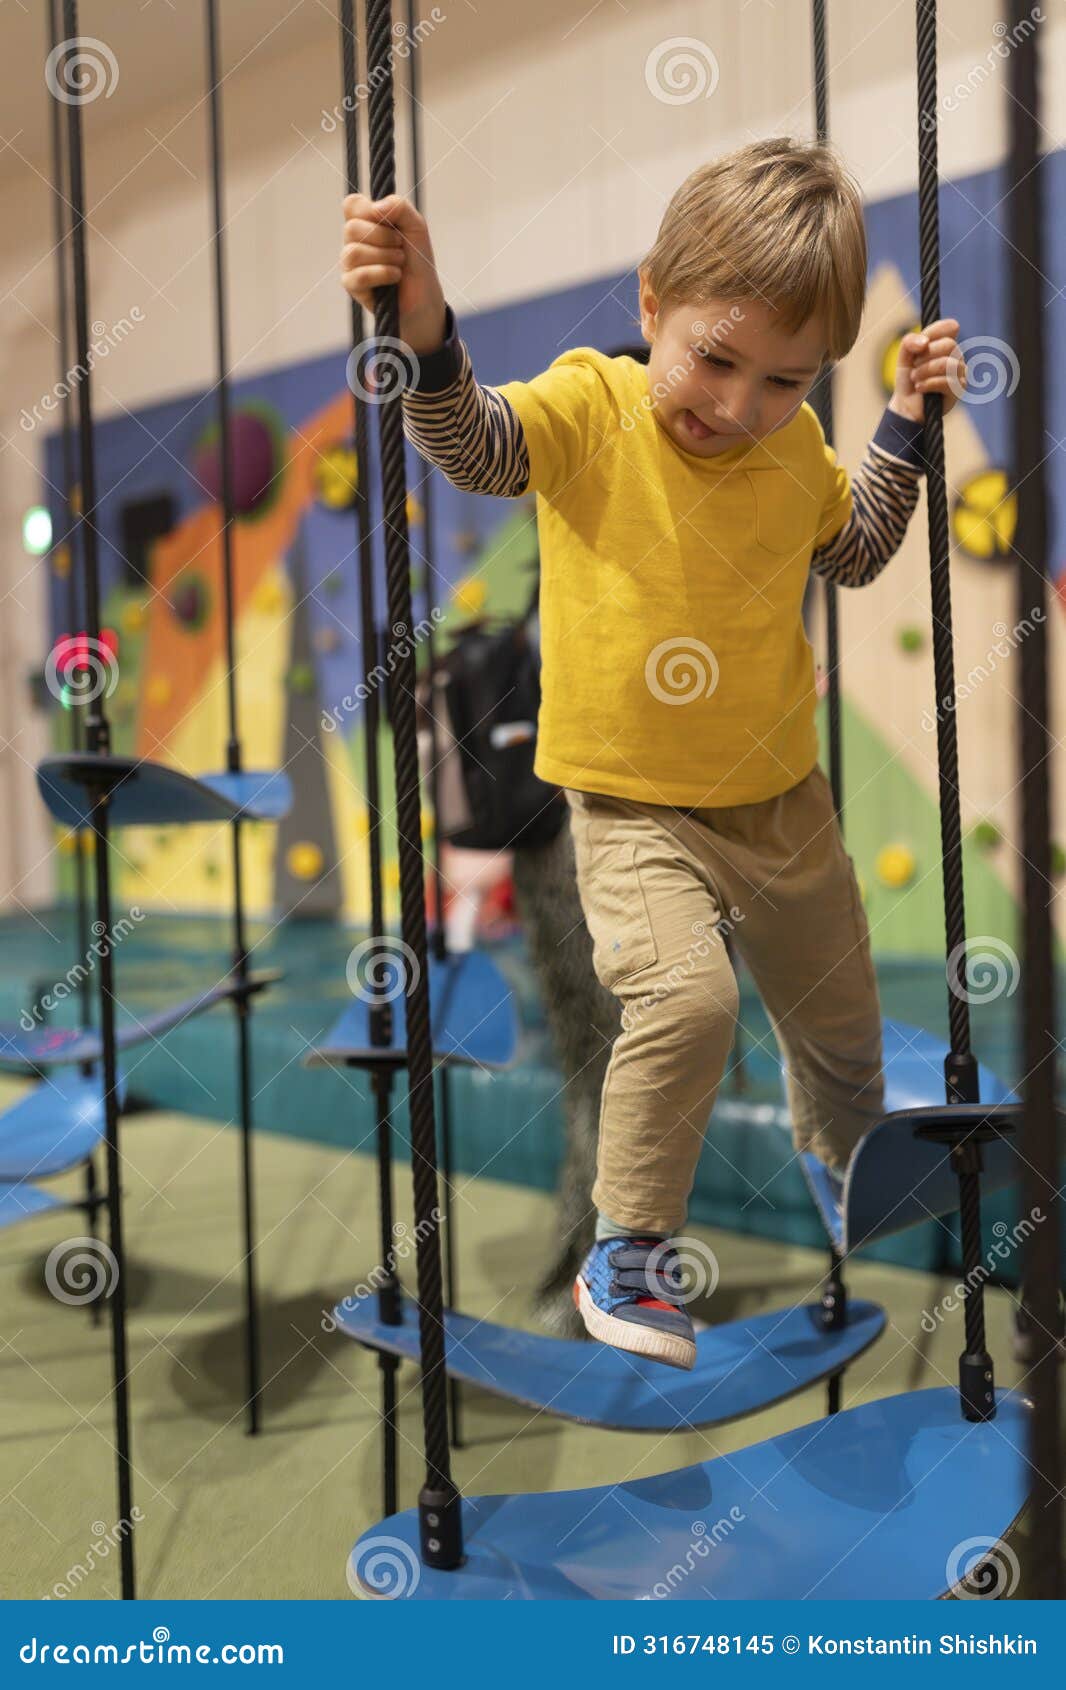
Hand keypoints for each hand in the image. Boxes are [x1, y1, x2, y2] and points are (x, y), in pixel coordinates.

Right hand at [340, 192, 446, 354]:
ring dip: (385, 257)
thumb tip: (375, 208)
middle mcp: (353, 240)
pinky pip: (359, 276)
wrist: (425, 294)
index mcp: (365, 222)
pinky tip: (395, 276)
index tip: (388, 220)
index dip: (369, 209)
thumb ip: (399, 207)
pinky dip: (382, 273)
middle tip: (400, 247)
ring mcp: (349, 263)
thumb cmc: (417, 259)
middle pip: (352, 228)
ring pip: (354, 252)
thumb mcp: (416, 225)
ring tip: (400, 263)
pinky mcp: (352, 285)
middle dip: (384, 237)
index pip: (351, 204)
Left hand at [888, 318, 965, 421]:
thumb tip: (924, 343)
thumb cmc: (909, 379)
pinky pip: (946, 381)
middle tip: (914, 367)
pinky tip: (919, 388)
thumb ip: (909, 342)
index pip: (950, 327)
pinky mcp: (958, 390)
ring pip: (947, 363)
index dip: (933, 332)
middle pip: (949, 345)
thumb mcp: (904, 357)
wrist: (906, 405)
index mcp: (945, 344)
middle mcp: (957, 356)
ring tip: (915, 379)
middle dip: (925, 356)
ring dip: (925, 371)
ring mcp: (960, 374)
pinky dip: (928, 384)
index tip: (919, 346)